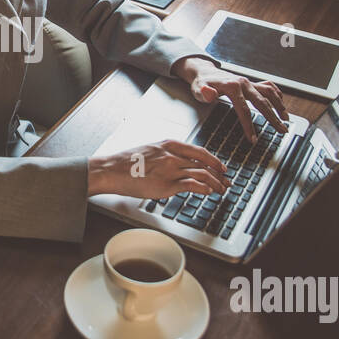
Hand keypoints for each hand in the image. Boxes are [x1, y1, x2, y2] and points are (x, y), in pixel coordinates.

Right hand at [88, 139, 231, 198]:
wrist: (112, 170)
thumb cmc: (126, 163)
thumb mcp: (150, 150)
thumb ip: (166, 156)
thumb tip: (177, 165)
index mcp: (170, 145)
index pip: (200, 152)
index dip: (214, 160)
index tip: (221, 167)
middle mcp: (173, 155)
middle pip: (204, 164)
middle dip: (219, 174)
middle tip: (226, 181)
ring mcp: (171, 169)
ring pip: (202, 175)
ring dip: (215, 183)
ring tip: (221, 190)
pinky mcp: (167, 184)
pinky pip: (192, 185)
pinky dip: (204, 189)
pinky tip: (208, 192)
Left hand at [170, 55, 289, 142]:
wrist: (205, 71)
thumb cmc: (201, 83)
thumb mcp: (197, 89)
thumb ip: (204, 93)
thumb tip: (209, 93)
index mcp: (232, 87)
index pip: (244, 110)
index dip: (249, 125)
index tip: (253, 139)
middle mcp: (244, 83)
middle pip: (262, 103)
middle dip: (273, 118)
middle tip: (281, 131)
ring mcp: (249, 82)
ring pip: (269, 93)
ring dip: (280, 106)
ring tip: (286, 119)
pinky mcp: (251, 83)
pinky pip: (268, 87)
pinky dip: (277, 95)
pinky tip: (281, 105)